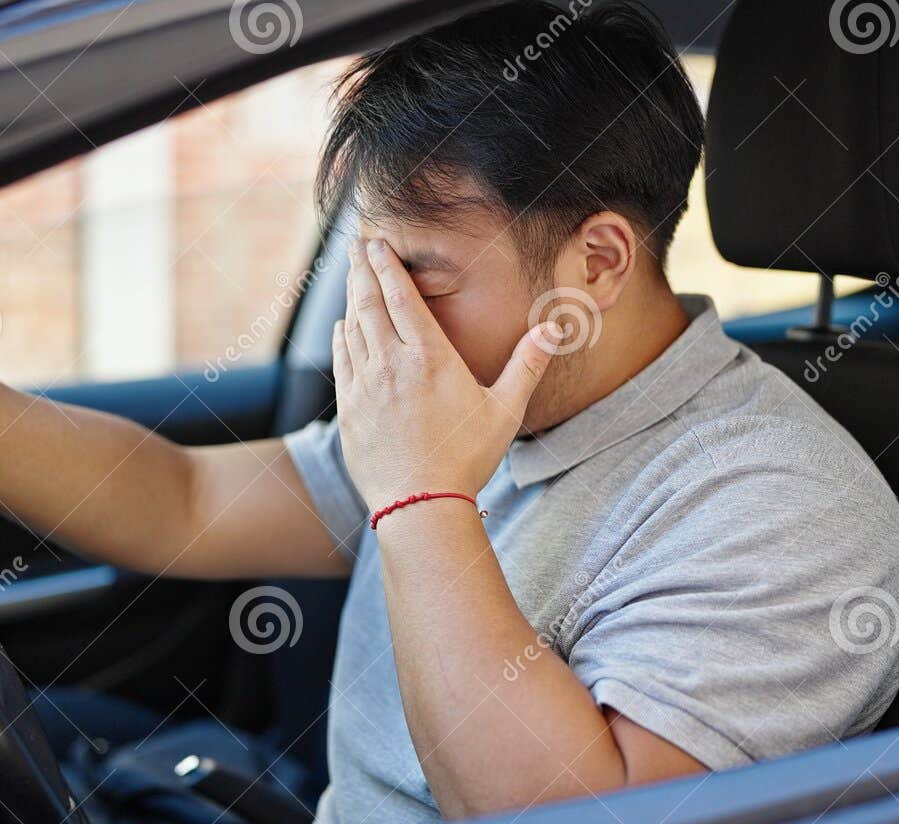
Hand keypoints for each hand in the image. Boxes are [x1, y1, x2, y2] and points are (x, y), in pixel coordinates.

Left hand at [333, 238, 557, 511]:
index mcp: (429, 357)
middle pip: (369, 303)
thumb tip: (555, 330)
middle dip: (363, 270)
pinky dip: (342, 337)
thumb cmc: (467, 459)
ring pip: (353, 328)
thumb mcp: (505, 411)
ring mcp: (365, 386)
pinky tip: (344, 327)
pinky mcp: (350, 409)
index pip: (401, 297)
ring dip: (351, 298)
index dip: (387, 266)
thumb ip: (527, 365)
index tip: (377, 244)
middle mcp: (391, 364)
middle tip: (358, 245)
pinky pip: (342, 360)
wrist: (420, 505)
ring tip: (352, 277)